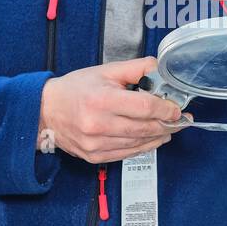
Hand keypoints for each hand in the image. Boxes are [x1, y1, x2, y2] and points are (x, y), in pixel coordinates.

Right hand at [37, 56, 189, 163]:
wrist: (46, 111)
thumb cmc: (75, 89)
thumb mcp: (104, 71)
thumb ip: (135, 69)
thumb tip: (160, 69)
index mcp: (101, 99)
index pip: (144, 107)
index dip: (165, 109)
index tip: (176, 108)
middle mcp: (98, 124)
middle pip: (144, 128)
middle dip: (167, 124)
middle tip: (180, 120)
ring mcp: (96, 144)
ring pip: (138, 144)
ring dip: (158, 137)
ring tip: (169, 128)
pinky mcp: (95, 156)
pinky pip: (127, 154)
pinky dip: (143, 147)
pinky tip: (152, 139)